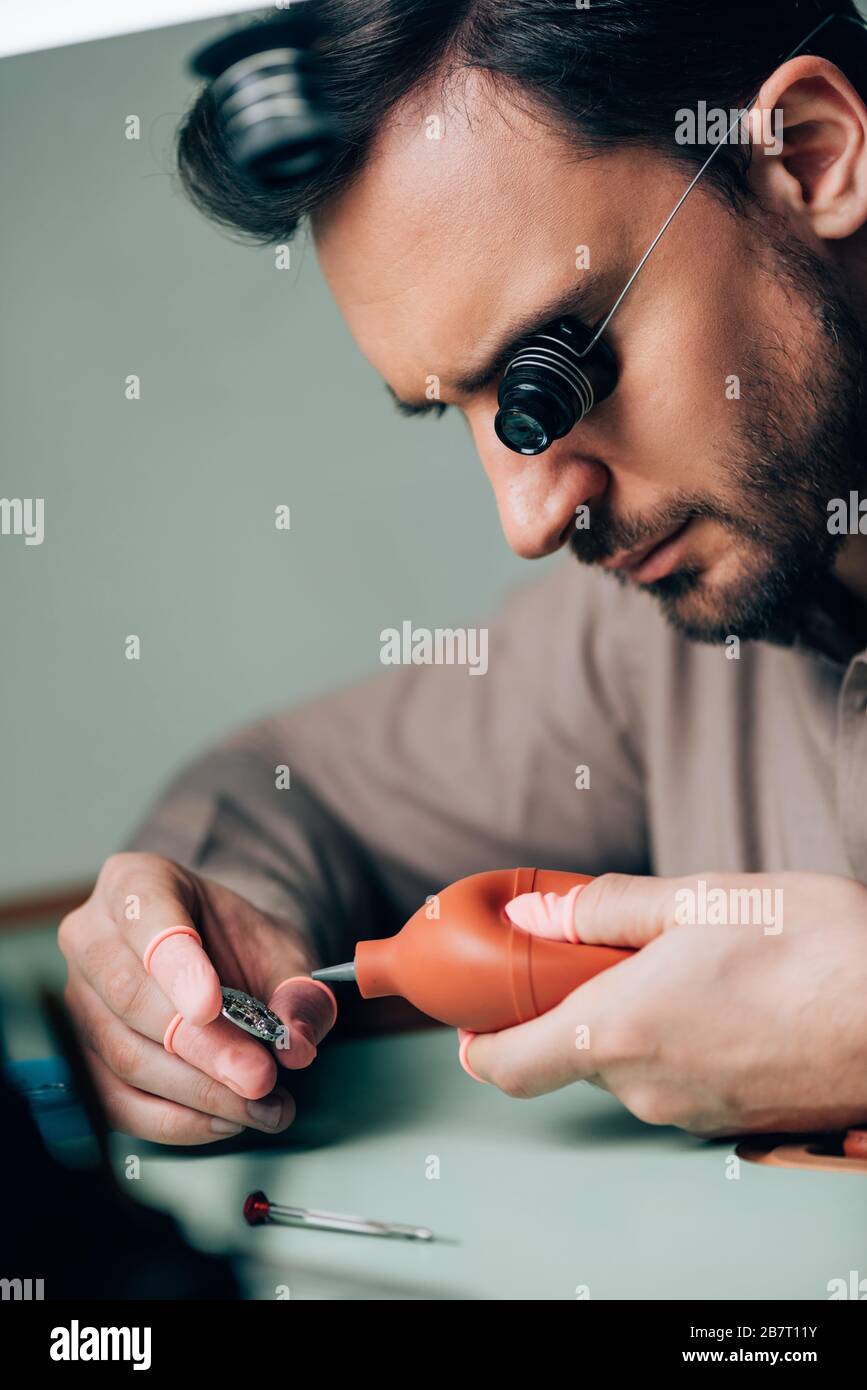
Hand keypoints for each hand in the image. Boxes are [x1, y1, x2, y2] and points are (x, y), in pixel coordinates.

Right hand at [59, 853, 335, 1143]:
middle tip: (259, 1076)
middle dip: (203, 1046)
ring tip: (261, 1103)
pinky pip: (118, 1102)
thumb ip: (298, 989)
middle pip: (131, 997)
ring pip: (124, 1056)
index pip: (144, 917)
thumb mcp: (282, 948)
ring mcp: (79, 1001)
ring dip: (199, 1092)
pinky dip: (178, 1121)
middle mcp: (92, 937)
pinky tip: (227, 1119)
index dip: (176, 966)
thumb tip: (298, 1043)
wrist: (217, 958)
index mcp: (136, 883)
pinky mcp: (83, 1058)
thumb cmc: (238, 944)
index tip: (210, 1007)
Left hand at [462, 871, 866, 1135]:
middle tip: (613, 946)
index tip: (474, 1010)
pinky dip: (682, 1040)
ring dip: (639, 1016)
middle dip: (579, 1000)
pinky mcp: (738, 1124)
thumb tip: (537, 914)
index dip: (477, 1040)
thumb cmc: (816, 948)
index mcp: (619, 1029)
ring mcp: (696, 1113)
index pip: (508, 1065)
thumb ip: (603, 908)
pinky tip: (729, 996)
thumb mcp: (699, 896)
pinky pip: (681, 1079)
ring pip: (632, 1063)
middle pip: (573, 1051)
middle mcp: (648, 1087)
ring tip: (694, 962)